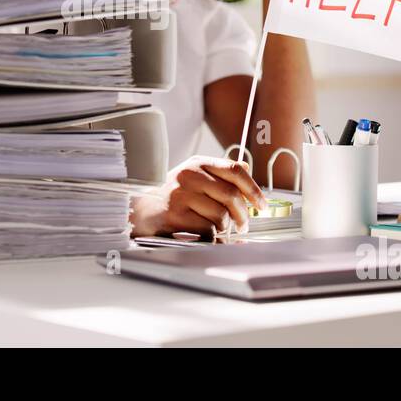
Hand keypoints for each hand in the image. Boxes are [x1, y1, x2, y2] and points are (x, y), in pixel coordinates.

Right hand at [131, 156, 267, 237]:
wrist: (139, 210)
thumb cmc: (171, 195)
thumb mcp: (193, 176)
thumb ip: (219, 173)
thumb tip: (247, 171)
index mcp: (197, 164)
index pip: (235, 170)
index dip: (253, 189)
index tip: (261, 204)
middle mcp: (189, 176)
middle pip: (231, 196)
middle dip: (243, 214)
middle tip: (244, 224)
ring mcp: (181, 196)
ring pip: (221, 215)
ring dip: (226, 228)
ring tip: (221, 230)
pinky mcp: (175, 217)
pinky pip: (207, 230)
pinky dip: (213, 237)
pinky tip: (207, 235)